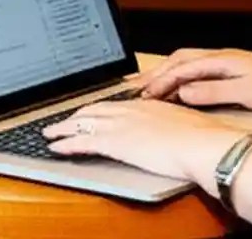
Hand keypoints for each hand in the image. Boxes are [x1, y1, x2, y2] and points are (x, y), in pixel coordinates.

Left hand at [43, 100, 246, 188]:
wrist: (202, 143)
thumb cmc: (202, 137)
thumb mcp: (182, 122)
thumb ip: (169, 124)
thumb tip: (170, 131)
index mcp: (144, 104)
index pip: (111, 104)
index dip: (95, 108)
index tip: (85, 112)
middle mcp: (128, 110)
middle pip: (92, 110)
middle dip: (74, 116)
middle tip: (61, 121)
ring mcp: (119, 124)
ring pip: (81, 123)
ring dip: (62, 128)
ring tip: (49, 133)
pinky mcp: (114, 142)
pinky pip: (82, 142)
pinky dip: (65, 144)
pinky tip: (55, 147)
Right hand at [136, 49, 251, 110]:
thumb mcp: (245, 93)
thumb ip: (212, 92)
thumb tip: (184, 92)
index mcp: (220, 60)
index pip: (181, 69)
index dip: (160, 82)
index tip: (144, 95)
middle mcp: (219, 57)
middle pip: (177, 60)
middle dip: (155, 74)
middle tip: (135, 88)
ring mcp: (225, 61)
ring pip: (185, 62)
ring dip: (165, 73)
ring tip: (149, 86)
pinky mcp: (230, 68)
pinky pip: (195, 68)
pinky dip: (179, 75)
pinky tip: (177, 86)